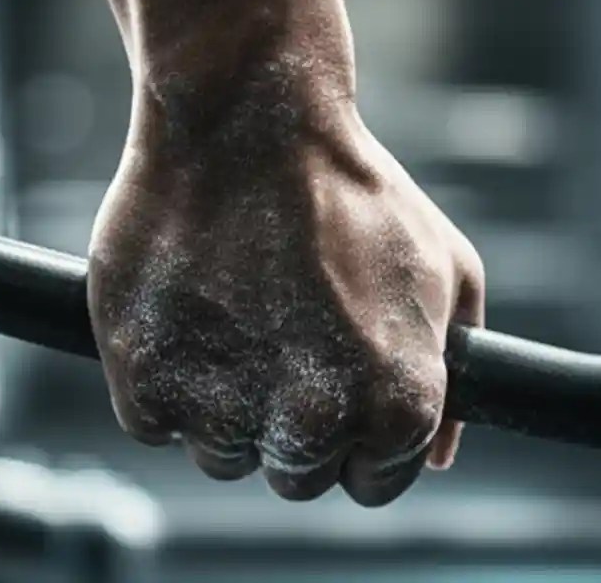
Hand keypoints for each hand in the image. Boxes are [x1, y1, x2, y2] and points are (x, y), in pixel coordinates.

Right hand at [87, 92, 483, 505]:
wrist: (248, 119)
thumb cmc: (351, 188)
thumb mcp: (445, 268)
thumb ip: (454, 374)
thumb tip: (435, 456)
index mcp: (395, 407)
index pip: (375, 482)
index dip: (359, 437)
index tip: (339, 387)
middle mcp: (312, 427)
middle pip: (298, 476)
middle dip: (294, 424)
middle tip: (284, 341)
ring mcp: (222, 412)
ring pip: (224, 454)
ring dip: (228, 405)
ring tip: (237, 314)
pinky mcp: (146, 387)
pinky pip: (157, 423)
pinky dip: (166, 380)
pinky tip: (191, 311)